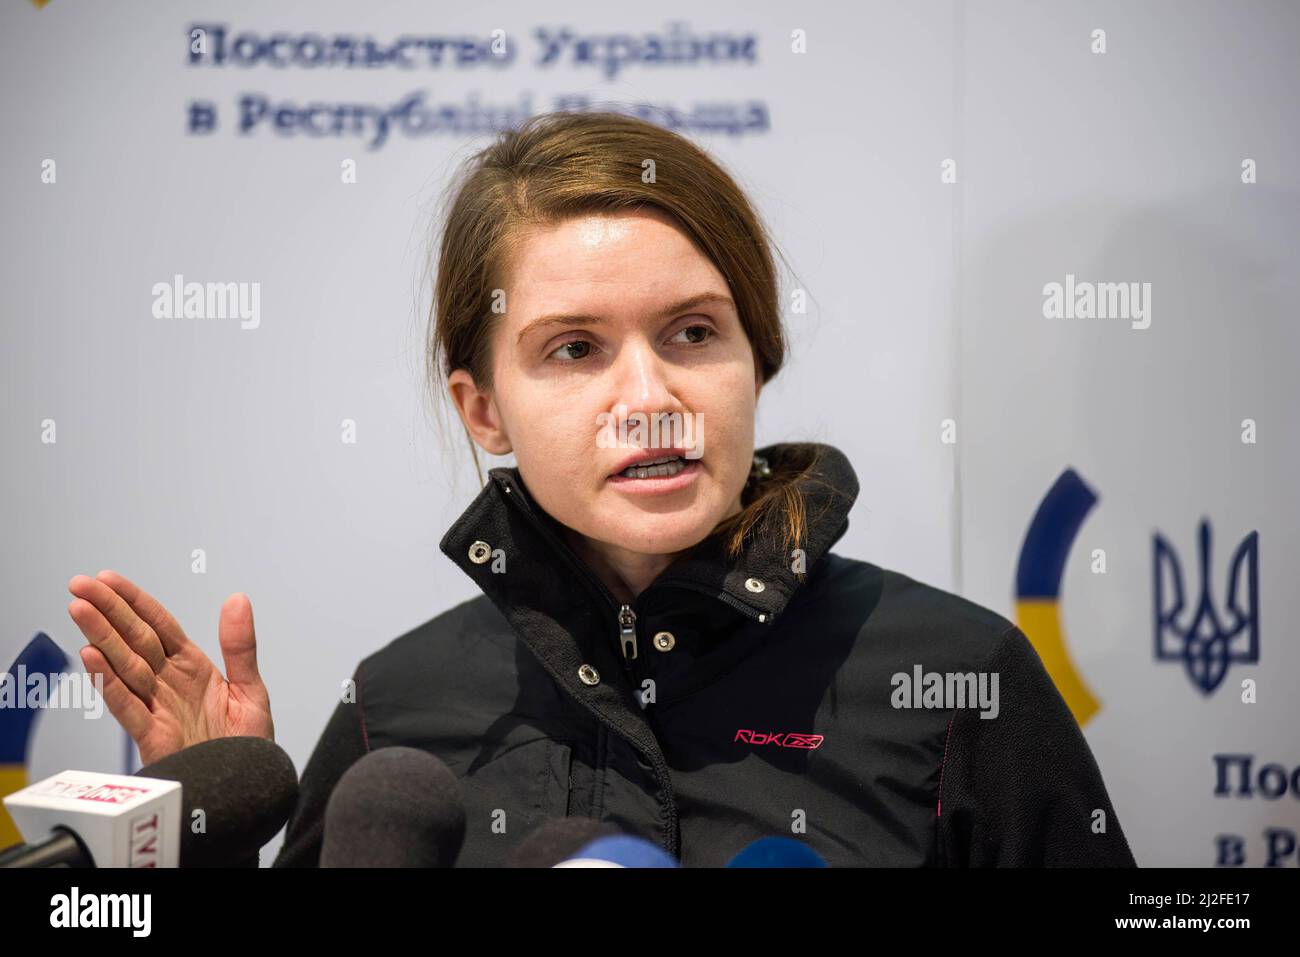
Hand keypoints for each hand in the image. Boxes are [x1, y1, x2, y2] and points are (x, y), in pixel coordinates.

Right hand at [67, 570, 273, 766]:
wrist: (246, 788)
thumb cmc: (247, 746)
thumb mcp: (251, 689)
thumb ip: (240, 646)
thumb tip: (238, 599)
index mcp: (193, 668)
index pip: (158, 626)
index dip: (134, 602)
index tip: (108, 580)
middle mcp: (169, 684)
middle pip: (134, 640)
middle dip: (107, 612)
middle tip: (80, 585)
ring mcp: (158, 708)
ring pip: (124, 667)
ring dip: (101, 639)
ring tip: (80, 611)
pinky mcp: (153, 737)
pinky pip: (128, 706)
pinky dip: (110, 683)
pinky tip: (92, 659)